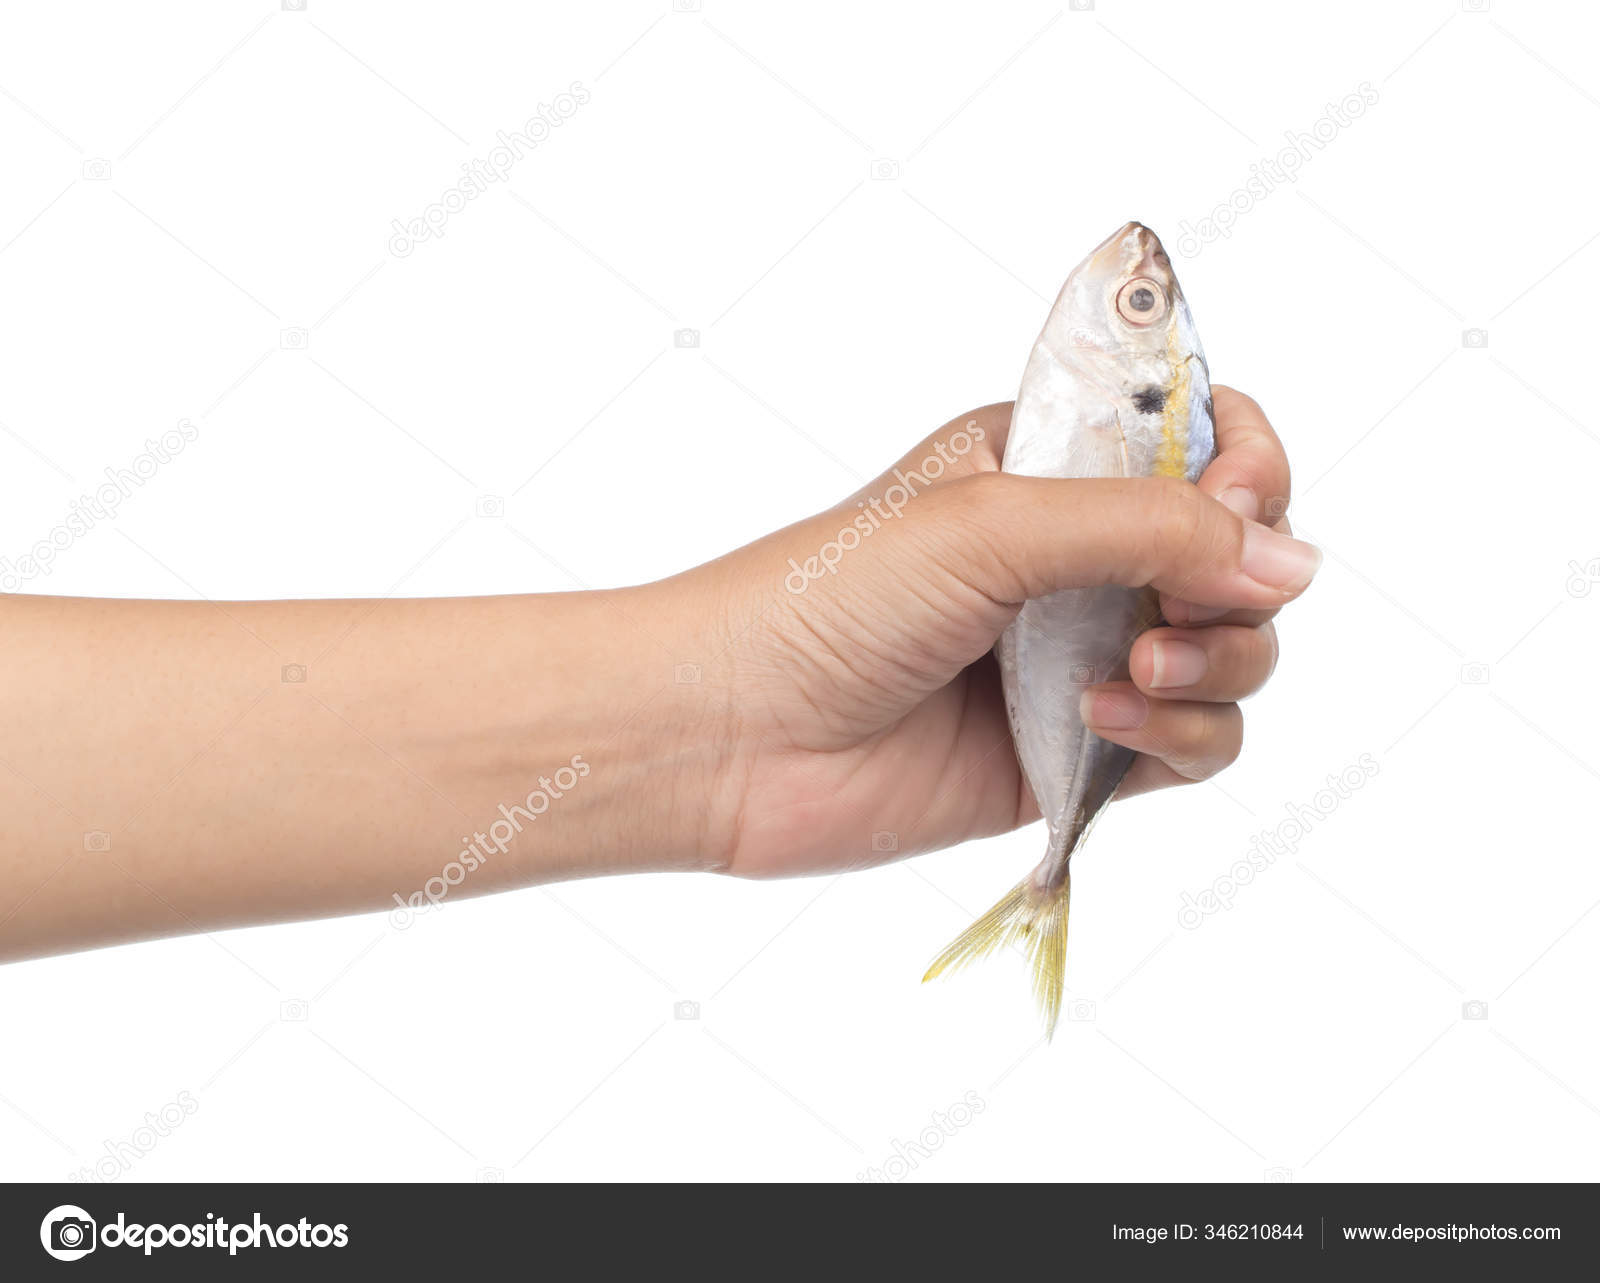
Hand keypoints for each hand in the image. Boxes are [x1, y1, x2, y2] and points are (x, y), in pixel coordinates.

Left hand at [695, 388, 1316, 876]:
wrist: (730, 735)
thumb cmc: (826, 599)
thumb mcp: (991, 522)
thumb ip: (1148, 526)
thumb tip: (1295, 562)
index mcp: (1049, 464)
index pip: (1201, 439)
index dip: (1246, 464)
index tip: (1237, 498)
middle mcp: (1073, 558)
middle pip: (1237, 554)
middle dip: (1241, 581)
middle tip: (1181, 605)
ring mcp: (1078, 657)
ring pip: (1230, 653)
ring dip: (1218, 664)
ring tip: (1134, 676)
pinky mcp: (1073, 750)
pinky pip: (1192, 744)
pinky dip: (1179, 736)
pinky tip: (1100, 724)